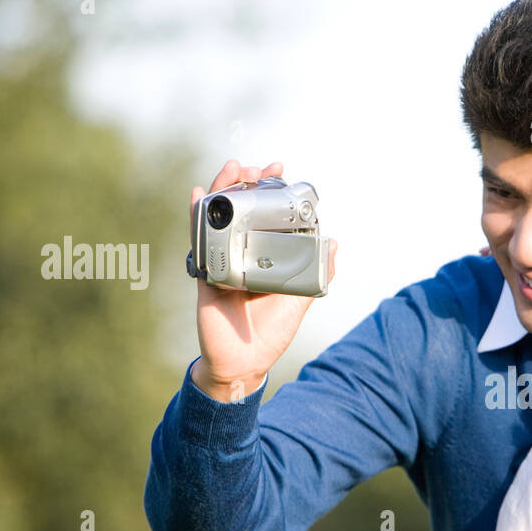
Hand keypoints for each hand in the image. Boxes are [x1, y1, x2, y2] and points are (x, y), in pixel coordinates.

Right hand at [189, 159, 338, 402]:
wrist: (244, 363)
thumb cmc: (269, 333)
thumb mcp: (299, 300)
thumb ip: (315, 274)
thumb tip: (334, 245)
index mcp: (262, 258)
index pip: (265, 216)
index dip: (270, 192)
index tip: (281, 172)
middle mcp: (240, 254)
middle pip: (240, 209)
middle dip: (247, 183)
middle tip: (261, 167)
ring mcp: (221, 261)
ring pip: (219, 217)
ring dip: (224, 189)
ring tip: (234, 168)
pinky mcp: (206, 274)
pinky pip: (199, 241)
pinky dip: (198, 217)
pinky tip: (200, 195)